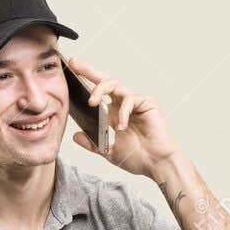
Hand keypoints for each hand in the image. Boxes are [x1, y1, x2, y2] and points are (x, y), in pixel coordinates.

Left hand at [64, 55, 180, 177]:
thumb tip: (75, 136)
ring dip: (100, 90)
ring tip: (92, 103)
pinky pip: (130, 99)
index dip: (86, 81)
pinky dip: (123, 112)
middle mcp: (124, 105)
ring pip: (115, 85)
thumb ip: (93, 143)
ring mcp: (136, 102)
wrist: (157, 165)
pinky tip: (121, 126)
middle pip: (105, 81)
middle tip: (75, 65)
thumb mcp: (108, 151)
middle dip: (89, 71)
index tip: (71, 69)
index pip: (99, 94)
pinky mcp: (148, 102)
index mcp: (114, 114)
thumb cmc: (138, 159)